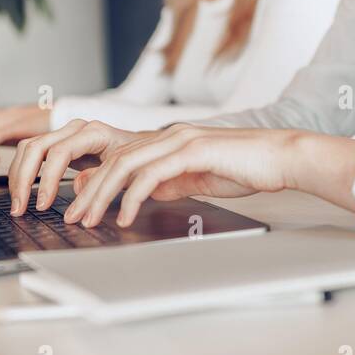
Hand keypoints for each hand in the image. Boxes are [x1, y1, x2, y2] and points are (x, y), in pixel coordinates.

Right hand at [8, 119, 146, 213]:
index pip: (60, 152)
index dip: (47, 179)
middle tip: (20, 208)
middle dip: (23, 179)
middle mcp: (75, 129)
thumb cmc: (136, 160)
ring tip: (18, 204)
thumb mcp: (125, 172)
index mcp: (94, 133)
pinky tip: (22, 191)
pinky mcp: (58, 142)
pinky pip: (31, 152)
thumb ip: (101, 178)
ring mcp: (65, 133)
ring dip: (18, 177)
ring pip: (28, 148)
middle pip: (36, 147)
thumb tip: (77, 188)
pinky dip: (23, 172)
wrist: (141, 149)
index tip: (42, 204)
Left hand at [65, 125, 307, 228]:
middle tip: (73, 217)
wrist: (281, 158)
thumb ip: (167, 183)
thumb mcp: (197, 178)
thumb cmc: (246, 168)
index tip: (80, 208)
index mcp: (168, 141)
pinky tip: (125, 216)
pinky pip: (152, 174)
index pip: (119, 159)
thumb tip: (139, 194)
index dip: (95, 183)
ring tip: (89, 218)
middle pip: (114, 161)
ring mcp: (180, 140)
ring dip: (102, 194)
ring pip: (126, 165)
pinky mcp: (193, 151)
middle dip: (89, 191)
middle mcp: (169, 136)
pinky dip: (132, 196)